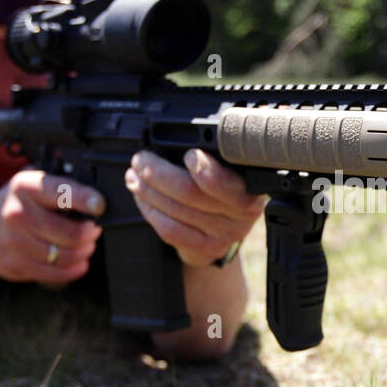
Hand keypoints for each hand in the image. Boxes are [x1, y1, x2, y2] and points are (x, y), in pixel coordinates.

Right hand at [0, 169, 103, 282]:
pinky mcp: (16, 266)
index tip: (100, 206)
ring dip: (84, 251)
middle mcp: (17, 214)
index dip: (85, 199)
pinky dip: (75, 269)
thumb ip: (61, 186)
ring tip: (86, 244)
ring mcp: (14, 243)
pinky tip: (79, 261)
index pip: (61, 193)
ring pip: (66, 256)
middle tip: (94, 229)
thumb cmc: (19, 204)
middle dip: (90, 233)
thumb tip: (97, 197)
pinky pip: (57, 273)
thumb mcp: (33, 183)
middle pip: (71, 234)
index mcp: (25, 187)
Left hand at [125, 149, 265, 266]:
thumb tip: (171, 139)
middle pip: (190, 192)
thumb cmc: (223, 184)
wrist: (229, 224)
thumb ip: (210, 152)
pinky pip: (171, 230)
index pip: (223, 179)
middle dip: (157, 173)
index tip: (186, 154)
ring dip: (148, 191)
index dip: (201, 167)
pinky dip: (151, 212)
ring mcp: (227, 234)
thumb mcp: (227, 164)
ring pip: (176, 210)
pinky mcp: (208, 248)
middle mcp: (244, 211)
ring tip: (134, 177)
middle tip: (140, 160)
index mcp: (252, 183)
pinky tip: (142, 199)